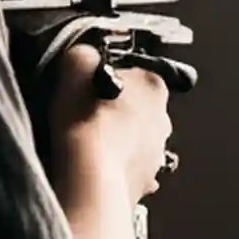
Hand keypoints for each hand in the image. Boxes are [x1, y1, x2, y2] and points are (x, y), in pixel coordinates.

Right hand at [46, 42, 172, 202]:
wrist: (91, 182)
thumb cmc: (86, 122)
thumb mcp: (75, 67)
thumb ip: (84, 54)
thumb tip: (84, 55)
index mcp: (153, 85)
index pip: (133, 70)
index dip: (108, 75)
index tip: (89, 85)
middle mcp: (163, 119)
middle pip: (136, 105)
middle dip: (114, 108)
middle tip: (84, 112)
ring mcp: (157, 154)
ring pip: (133, 139)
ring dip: (115, 139)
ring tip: (85, 143)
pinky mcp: (145, 184)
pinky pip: (128, 168)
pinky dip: (114, 167)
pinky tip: (93, 166)